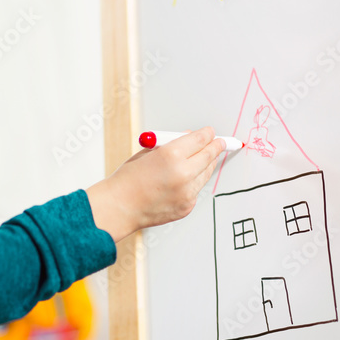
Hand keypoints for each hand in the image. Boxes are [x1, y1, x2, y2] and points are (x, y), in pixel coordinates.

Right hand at [86, 127, 225, 241]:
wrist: (119, 207)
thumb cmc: (128, 179)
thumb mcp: (148, 152)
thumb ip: (171, 144)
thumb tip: (190, 138)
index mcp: (171, 155)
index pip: (200, 139)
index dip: (208, 134)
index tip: (212, 133)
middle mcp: (182, 173)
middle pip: (209, 155)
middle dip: (216, 147)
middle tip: (220, 143)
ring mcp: (187, 192)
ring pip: (206, 173)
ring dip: (207, 165)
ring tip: (204, 160)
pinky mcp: (187, 206)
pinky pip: (197, 189)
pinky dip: (194, 183)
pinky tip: (184, 180)